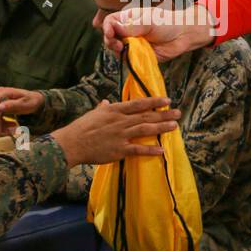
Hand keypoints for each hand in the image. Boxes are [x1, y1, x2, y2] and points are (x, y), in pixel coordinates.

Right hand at [0, 86, 42, 130]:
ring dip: (0, 124)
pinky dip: (3, 123)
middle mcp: (1, 95)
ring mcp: (1, 101)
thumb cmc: (31, 101)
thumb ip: (12, 105)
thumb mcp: (23, 103)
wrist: (35, 101)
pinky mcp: (2, 107)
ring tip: (7, 131)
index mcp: (6, 92)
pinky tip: (10, 127)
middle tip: (0, 132)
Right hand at [52, 97, 180, 166]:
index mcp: (114, 110)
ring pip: (145, 130)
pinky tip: (161, 149)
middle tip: (178, 113)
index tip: (167, 100)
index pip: (138, 104)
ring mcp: (120, 135)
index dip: (154, 101)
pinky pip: (137, 150)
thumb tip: (107, 102)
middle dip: (163, 114)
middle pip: (145, 116)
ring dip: (161, 127)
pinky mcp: (119, 150)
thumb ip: (103, 108)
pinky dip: (150, 150)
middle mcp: (120, 121)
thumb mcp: (93, 113)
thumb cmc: (81, 128)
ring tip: (175, 126)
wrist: (72, 143)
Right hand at [102, 4, 216, 58]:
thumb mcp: (148, 21)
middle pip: (109, 37)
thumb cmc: (167, 23)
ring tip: (125, 50)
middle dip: (110, 41)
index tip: (110, 33)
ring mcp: (132, 44)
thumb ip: (131, 26)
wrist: (182, 36)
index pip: (110, 22)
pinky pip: (127, 59)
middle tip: (118, 45)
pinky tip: (133, 55)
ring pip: (116, 50)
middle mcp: (127, 31)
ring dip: (118, 51)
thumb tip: (113, 27)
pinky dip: (127, 59)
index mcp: (127, 19)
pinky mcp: (138, 56)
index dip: (107, 27)